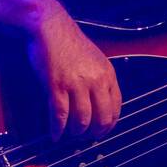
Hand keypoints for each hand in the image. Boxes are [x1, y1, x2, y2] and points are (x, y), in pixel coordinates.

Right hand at [26, 7, 122, 140]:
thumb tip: (101, 104)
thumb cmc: (70, 44)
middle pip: (101, 119)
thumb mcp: (96, 60)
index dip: (108, 125)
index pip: (116, 109)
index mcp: (108, 75)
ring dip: (75, 133)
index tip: (100, 132)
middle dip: (93, 134)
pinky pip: (60, 116)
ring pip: (81, 121)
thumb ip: (101, 80)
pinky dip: (57, 130)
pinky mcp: (57, 86)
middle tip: (85, 138)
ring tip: (69, 135)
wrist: (50, 28)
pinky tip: (54, 134)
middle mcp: (96, 81)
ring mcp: (77, 84)